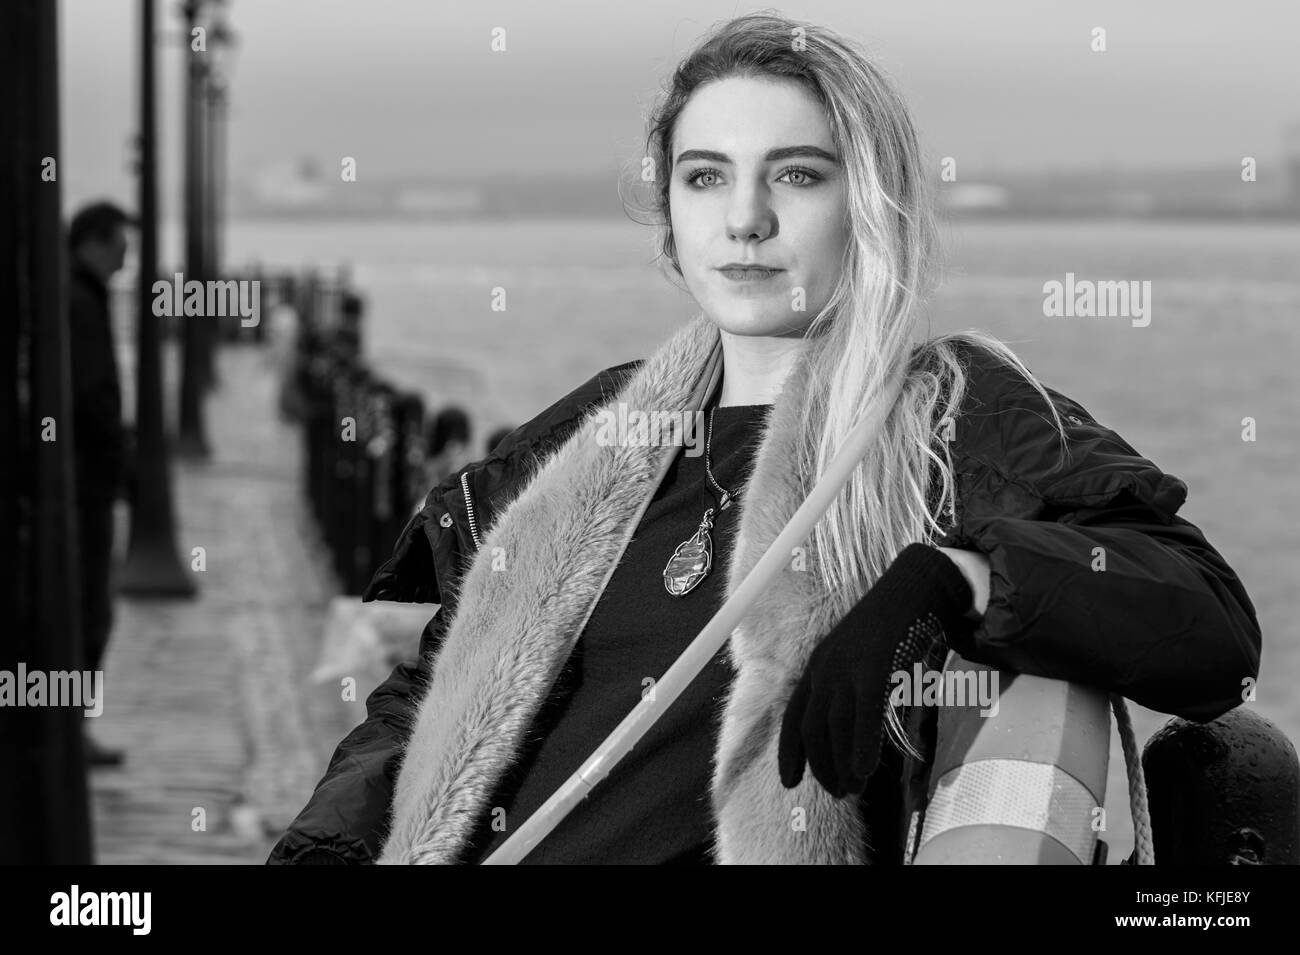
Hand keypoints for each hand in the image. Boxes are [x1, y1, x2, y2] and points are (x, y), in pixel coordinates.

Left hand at [777, 543, 973, 797]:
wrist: (915, 586)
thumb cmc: (893, 626)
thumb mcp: (859, 658)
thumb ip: (850, 691)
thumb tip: (850, 733)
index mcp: (818, 665)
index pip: (793, 717)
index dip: (789, 753)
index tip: (789, 782)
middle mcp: (824, 667)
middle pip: (812, 728)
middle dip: (820, 765)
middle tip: (837, 791)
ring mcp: (847, 667)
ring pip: (836, 727)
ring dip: (842, 764)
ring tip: (851, 788)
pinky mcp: (873, 667)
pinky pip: (863, 716)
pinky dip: (862, 746)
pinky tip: (865, 770)